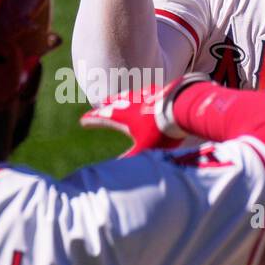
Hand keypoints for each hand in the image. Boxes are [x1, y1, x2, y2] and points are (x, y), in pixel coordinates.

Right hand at [80, 74, 204, 155]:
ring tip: (116, 98)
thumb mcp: (144, 150)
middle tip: (99, 106)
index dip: (92, 119)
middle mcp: (130, 103)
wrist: (182, 108)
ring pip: (127, 95)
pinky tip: (143, 93)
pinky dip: (139, 94)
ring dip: (119, 97)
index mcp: (123, 117)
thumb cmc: (161, 131)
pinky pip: (144, 91)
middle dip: (104, 106)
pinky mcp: (158, 91)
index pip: (102, 117)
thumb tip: (115, 173)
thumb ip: (130, 160)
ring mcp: (144, 95)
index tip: (83, 121)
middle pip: (113, 103)